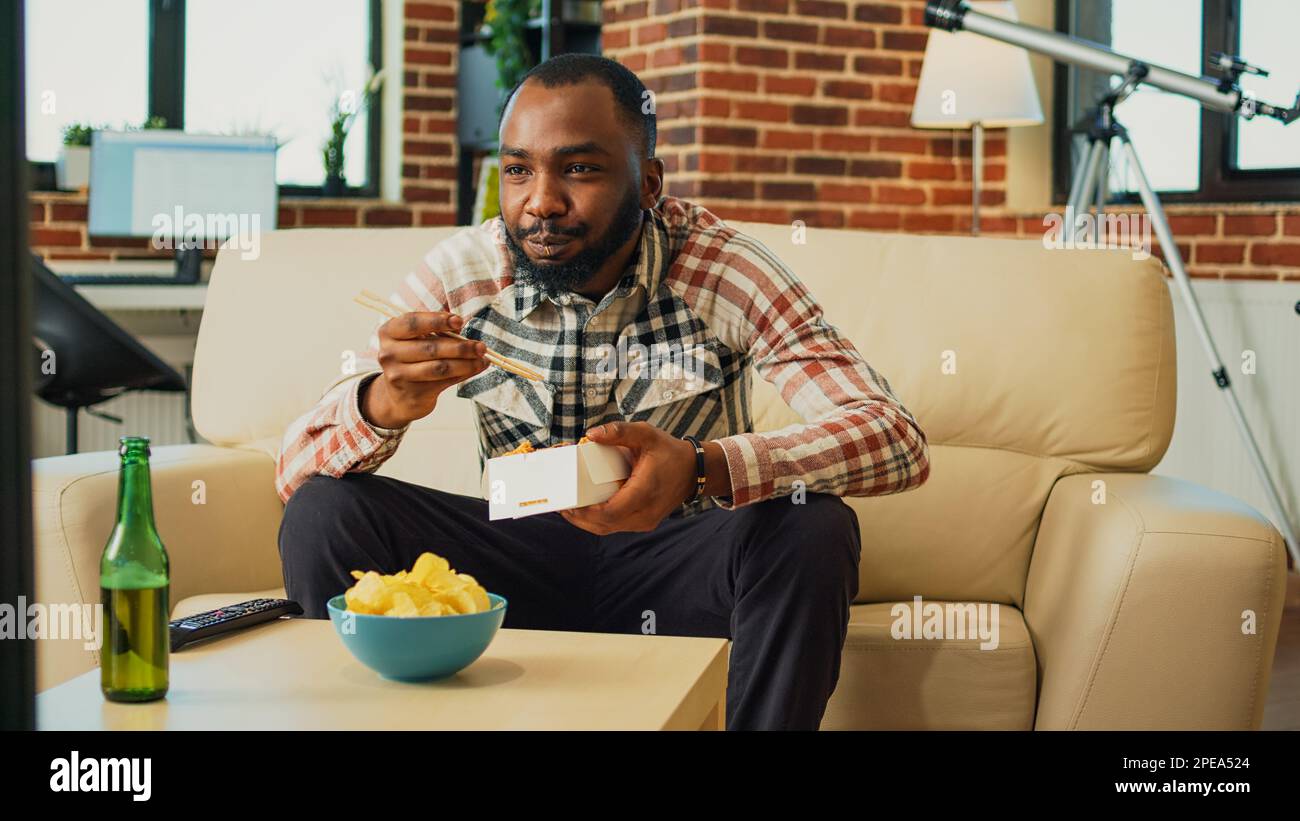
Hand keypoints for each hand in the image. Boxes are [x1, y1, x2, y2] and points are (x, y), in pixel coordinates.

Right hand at [362, 311, 488, 428]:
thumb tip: (463, 330)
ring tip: (483, 359)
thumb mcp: (416, 340)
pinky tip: (477, 368)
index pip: (413, 323)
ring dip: (466, 362)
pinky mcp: (413, 393)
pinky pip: (444, 381)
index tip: (460, 321)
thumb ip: (436, 333)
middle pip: (430, 347)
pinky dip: (464, 373)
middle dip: (460, 346)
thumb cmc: (413, 359)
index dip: (437, 320)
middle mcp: (389, 353)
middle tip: (481, 346)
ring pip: (439, 367)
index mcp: (389, 332)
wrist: (399, 396)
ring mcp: (399, 375)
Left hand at [559, 421, 696, 534]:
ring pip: (607, 529)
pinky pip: (615, 526)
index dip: (585, 511)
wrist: (693, 471)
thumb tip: (590, 435)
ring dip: (585, 521)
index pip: (609, 512)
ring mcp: (645, 521)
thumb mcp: (646, 434)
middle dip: (578, 517)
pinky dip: (597, 520)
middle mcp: (645, 513)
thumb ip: (618, 431)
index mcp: (645, 492)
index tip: (567, 502)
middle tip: (560, 504)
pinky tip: (584, 509)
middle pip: (603, 525)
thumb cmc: (669, 452)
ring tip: (568, 507)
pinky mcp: (643, 523)